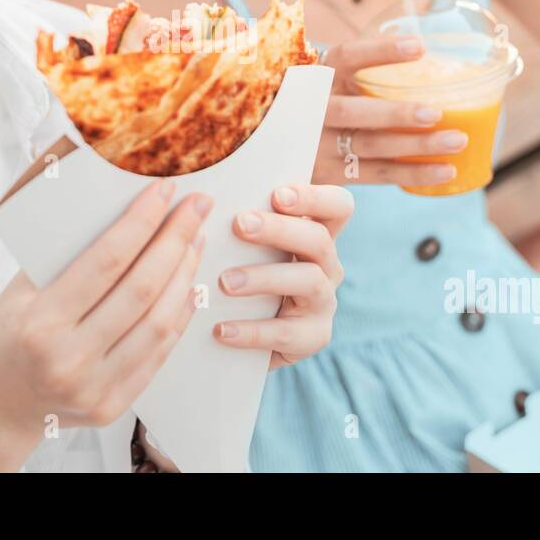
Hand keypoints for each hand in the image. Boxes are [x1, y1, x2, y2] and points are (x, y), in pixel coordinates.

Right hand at [0, 180, 210, 470]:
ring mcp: (94, 388)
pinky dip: (179, 314)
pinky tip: (189, 284)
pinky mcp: (113, 406)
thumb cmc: (8, 335)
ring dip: (185, 273)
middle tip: (197, 206)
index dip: (142, 221)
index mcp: (40, 322)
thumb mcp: (19, 290)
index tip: (165, 190)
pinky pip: (159, 354)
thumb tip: (117, 204)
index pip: (106, 261)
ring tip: (196, 239)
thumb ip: (64, 255)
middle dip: (176, 239)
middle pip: (142, 289)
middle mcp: (68, 358)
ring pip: (159, 322)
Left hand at [217, 183, 352, 369]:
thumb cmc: (247, 279)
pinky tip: (221, 329)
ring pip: (308, 281)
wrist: (251, 345)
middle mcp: (328, 265)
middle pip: (319, 239)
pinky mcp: (313, 337)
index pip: (338, 206)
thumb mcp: (251, 249)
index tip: (277, 195)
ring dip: (264, 277)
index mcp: (317, 235)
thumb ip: (244, 224)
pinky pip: (285, 333)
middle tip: (240, 224)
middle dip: (279, 229)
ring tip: (225, 282)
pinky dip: (251, 331)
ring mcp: (325, 302)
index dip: (314, 197)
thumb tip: (202, 197)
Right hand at [313, 36, 465, 188]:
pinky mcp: (329, 175)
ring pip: (370, 147)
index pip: (346, 58)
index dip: (380, 51)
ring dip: (416, 146)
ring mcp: (317, 146)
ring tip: (457, 141)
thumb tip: (425, 51)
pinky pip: (376, 175)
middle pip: (353, 112)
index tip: (420, 47)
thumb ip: (360, 72)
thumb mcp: (327, 81)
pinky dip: (413, 174)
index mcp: (316, 77)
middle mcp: (312, 111)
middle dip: (397, 115)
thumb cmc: (318, 104)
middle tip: (438, 113)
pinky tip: (446, 171)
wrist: (269, 147)